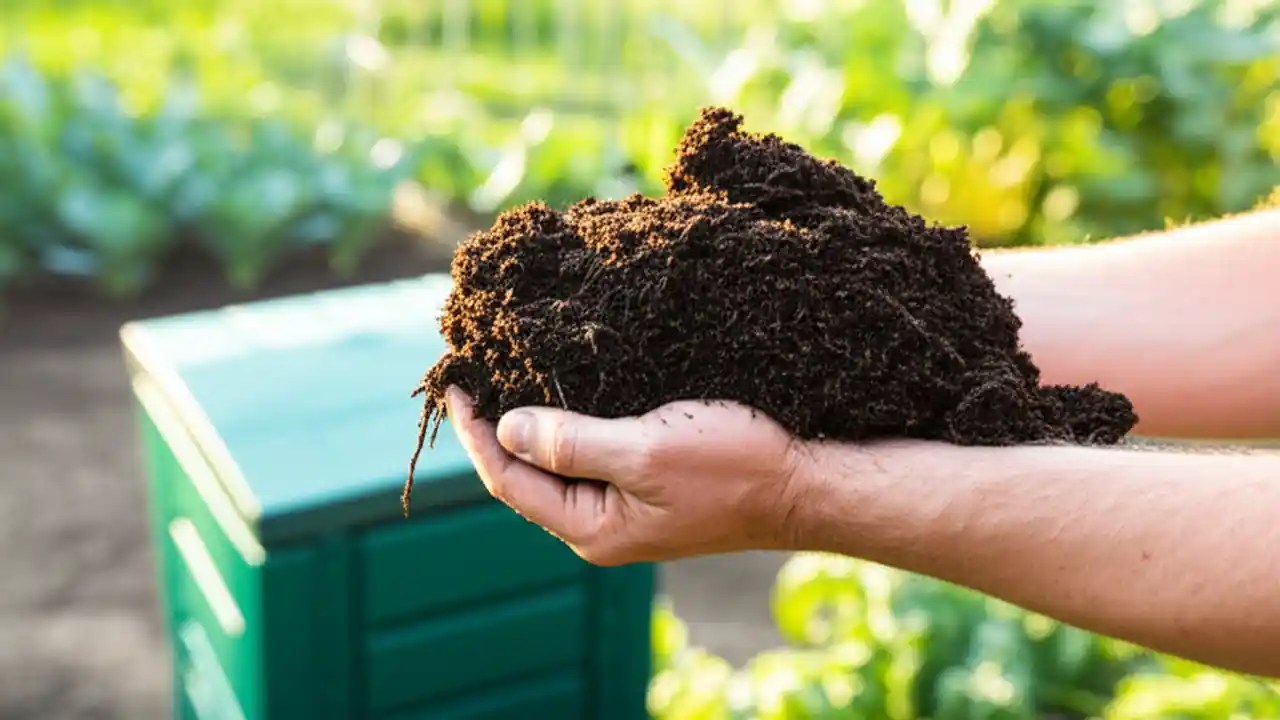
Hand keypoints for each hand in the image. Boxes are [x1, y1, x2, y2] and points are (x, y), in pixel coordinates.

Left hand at [444, 386, 810, 564]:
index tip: (455, 383)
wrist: (803, 485)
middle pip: (526, 476)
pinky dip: (569, 424)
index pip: (509, 479)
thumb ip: (571, 442)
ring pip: (559, 465)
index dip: (476, 433)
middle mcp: (601, 526)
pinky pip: (592, 457)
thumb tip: (507, 428)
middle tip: (474, 372)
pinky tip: (565, 394)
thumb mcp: (644, 451)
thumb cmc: (733, 468)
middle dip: (497, 427)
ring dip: (532, 423)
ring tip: (507, 376)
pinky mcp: (650, 488)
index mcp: (591, 527)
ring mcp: (626, 509)